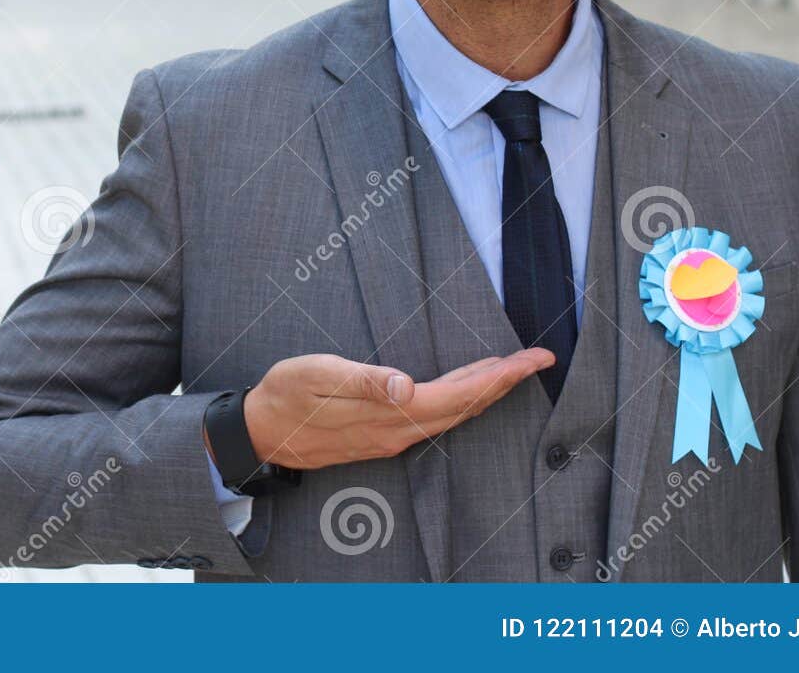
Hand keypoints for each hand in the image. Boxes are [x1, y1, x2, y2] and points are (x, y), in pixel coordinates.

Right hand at [241, 349, 553, 469]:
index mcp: (389, 416)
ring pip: (454, 415)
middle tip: (539, 360)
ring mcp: (392, 438)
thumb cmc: (285, 396)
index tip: (532, 359)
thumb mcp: (316, 376)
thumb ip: (363, 381)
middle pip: (465, 407)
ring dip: (486, 392)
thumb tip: (408, 385)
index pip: (458, 395)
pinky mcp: (383, 436)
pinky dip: (462, 400)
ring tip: (513, 370)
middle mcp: (399, 433)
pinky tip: (467, 388)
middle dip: (505, 383)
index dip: (498, 377)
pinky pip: (436, 418)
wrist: (259, 433)